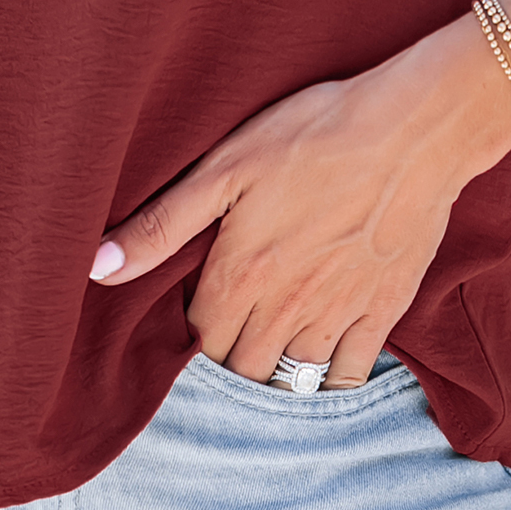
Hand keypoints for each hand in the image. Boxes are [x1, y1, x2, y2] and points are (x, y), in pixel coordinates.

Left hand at [89, 13, 510, 387]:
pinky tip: (318, 362)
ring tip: (265, 352)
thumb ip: (161, 225)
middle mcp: (287, 307)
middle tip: (226, 336)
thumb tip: (96, 268)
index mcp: (241, 275)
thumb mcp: (225, 167)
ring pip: (290, 380)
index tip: (196, 310)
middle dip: (226, 360)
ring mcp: (338, 314)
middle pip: (240, 369)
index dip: (189, 330)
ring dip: (271, 375)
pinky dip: (328, 381)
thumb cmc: (315, 133)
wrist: (414, 128)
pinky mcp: (383, 310)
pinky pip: (347, 375)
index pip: (197, 339)